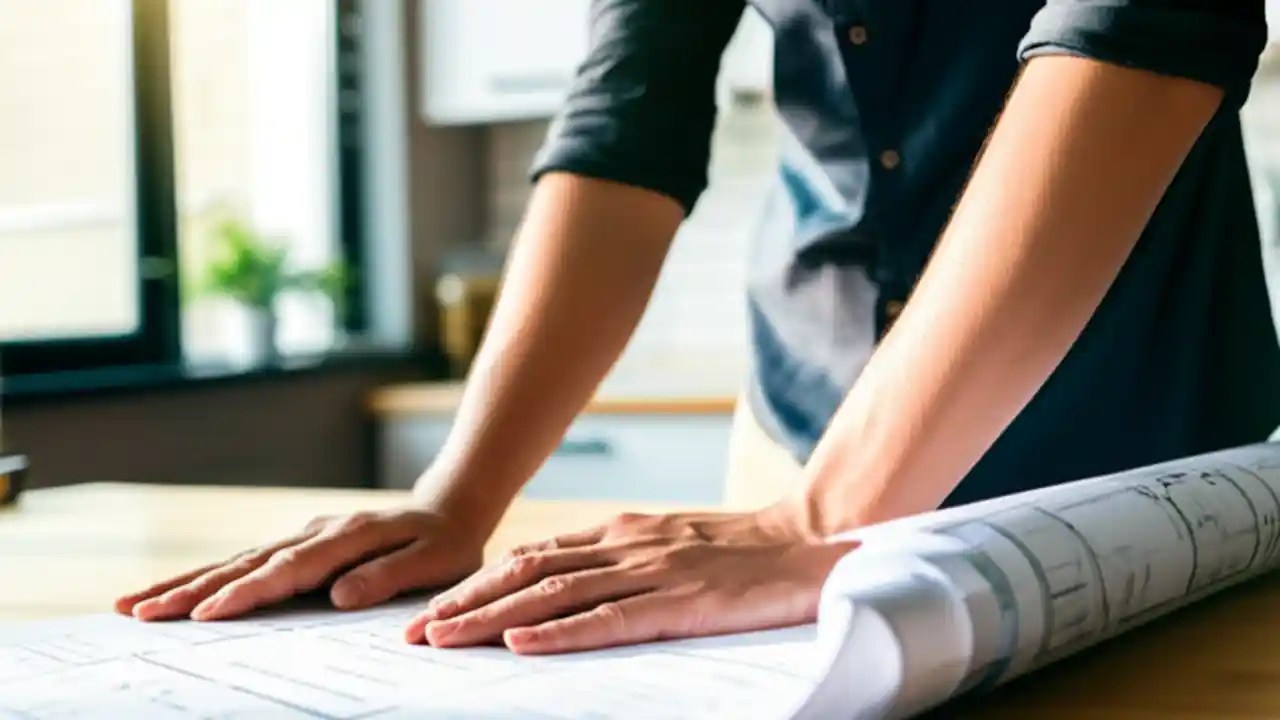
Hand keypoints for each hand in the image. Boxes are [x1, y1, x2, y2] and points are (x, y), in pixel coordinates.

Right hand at [115, 506, 485, 621]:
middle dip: (193, 589)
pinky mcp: (297, 544)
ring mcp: (302, 536)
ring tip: (134, 604)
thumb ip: (388, 576)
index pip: (290, 571)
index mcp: (348, 538)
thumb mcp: (434, 561)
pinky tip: (174, 592)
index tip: (208, 614)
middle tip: (142, 613)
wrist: (449, 507)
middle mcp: (316, 533)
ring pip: (235, 561)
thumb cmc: (446, 542)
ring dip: (185, 583)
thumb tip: (341, 597)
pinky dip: (206, 577)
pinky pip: (245, 562)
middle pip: (246, 564)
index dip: (248, 593)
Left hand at [404, 507, 856, 654]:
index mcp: (621, 531)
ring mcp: (651, 570)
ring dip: (493, 619)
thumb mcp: (668, 543)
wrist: (809, 543)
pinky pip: (610, 620)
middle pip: (527, 573)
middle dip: (466, 603)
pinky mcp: (680, 600)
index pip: (533, 556)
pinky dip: (561, 634)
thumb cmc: (741, 552)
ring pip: (554, 594)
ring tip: (446, 641)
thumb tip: (563, 580)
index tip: (435, 610)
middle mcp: (625, 545)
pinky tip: (523, 646)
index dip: (478, 583)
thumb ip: (618, 558)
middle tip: (416, 633)